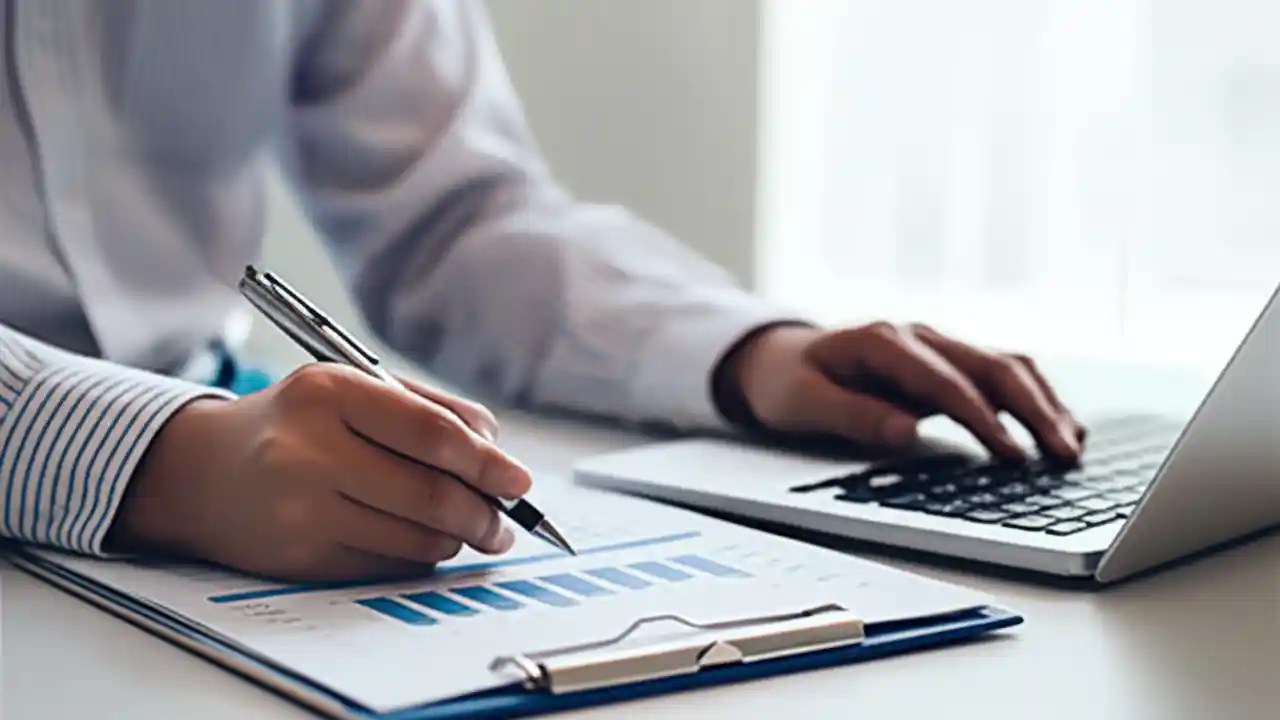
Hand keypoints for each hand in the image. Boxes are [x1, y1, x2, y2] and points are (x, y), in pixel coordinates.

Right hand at [111, 364, 530, 580]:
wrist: (202, 471)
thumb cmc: (297, 423)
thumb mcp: (353, 388)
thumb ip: (429, 409)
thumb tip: (496, 452)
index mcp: (330, 391)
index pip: (432, 433)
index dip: (487, 463)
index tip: (519, 482)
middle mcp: (309, 449)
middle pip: (431, 494)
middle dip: (485, 514)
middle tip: (505, 521)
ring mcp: (301, 508)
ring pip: (416, 538)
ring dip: (457, 538)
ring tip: (470, 529)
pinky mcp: (300, 556)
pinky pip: (387, 564)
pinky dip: (419, 556)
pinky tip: (421, 540)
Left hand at [720, 323, 1084, 460]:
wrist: (779, 357)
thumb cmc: (789, 381)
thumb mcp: (803, 402)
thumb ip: (853, 415)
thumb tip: (907, 432)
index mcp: (884, 341)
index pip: (945, 380)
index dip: (981, 417)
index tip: (1010, 453)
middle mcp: (920, 337)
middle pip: (992, 366)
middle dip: (1033, 410)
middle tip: (1061, 455)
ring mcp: (939, 347)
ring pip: (1007, 367)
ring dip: (1044, 405)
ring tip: (1073, 448)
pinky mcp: (949, 365)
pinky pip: (1001, 378)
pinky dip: (1035, 401)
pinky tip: (1060, 430)